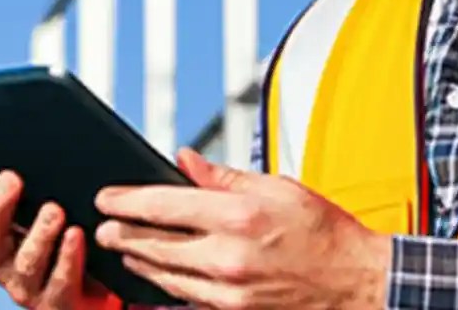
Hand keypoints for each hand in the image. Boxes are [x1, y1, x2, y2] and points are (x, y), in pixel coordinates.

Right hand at [0, 169, 117, 308]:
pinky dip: (67, 258)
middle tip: (12, 180)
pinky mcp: (56, 302)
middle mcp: (3, 260)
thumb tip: (50, 139)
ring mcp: (27, 284)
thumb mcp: (52, 201)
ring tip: (53, 210)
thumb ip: (42, 178)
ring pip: (24, 262)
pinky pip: (59, 282)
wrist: (94, 288)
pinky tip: (76, 236)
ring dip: (38, 235)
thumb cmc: (68, 235)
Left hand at [93, 148, 392, 309]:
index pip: (163, 204)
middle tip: (103, 227)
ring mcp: (227, 290)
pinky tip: (157, 272)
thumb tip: (186, 160)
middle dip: (121, 234)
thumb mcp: (278, 187)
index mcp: (239, 214)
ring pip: (164, 274)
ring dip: (138, 260)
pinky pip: (185, 297)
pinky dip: (165, 282)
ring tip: (124, 249)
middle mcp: (228, 254)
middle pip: (153, 243)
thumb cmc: (323, 232)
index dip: (126, 200)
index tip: (106, 198)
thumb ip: (224, 177)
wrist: (354, 281)